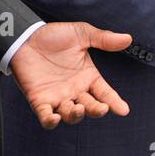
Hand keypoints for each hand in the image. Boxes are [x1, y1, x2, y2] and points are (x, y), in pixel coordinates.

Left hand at [10, 22, 130, 127]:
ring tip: (79, 108)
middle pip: (90, 107)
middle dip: (97, 110)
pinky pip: (46, 117)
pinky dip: (50, 121)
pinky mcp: (40, 100)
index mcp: (87, 77)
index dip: (115, 102)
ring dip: (76, 115)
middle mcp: (75, 90)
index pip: (105, 93)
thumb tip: (128, 38)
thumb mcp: (81, 34)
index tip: (124, 110)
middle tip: (102, 108)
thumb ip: (103, 39)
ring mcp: (58, 97)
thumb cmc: (54, 36)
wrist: (26, 37)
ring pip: (71, 115)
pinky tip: (55, 118)